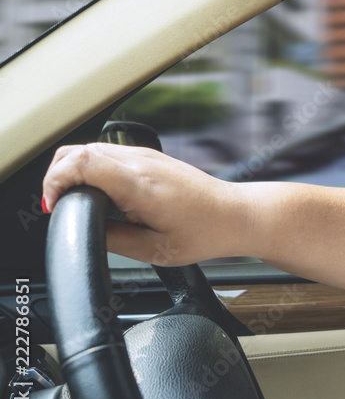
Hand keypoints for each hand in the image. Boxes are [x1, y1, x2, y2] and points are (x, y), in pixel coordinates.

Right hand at [42, 143, 248, 264]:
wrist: (235, 215)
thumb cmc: (205, 232)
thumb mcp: (153, 249)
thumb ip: (112, 239)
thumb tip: (84, 230)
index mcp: (139, 182)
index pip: (79, 162)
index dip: (55, 182)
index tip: (55, 206)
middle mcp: (141, 161)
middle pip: (77, 150)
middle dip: (56, 176)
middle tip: (58, 205)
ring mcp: (147, 156)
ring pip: (91, 148)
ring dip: (73, 170)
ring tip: (74, 200)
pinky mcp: (151, 158)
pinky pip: (109, 154)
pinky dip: (91, 168)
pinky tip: (96, 192)